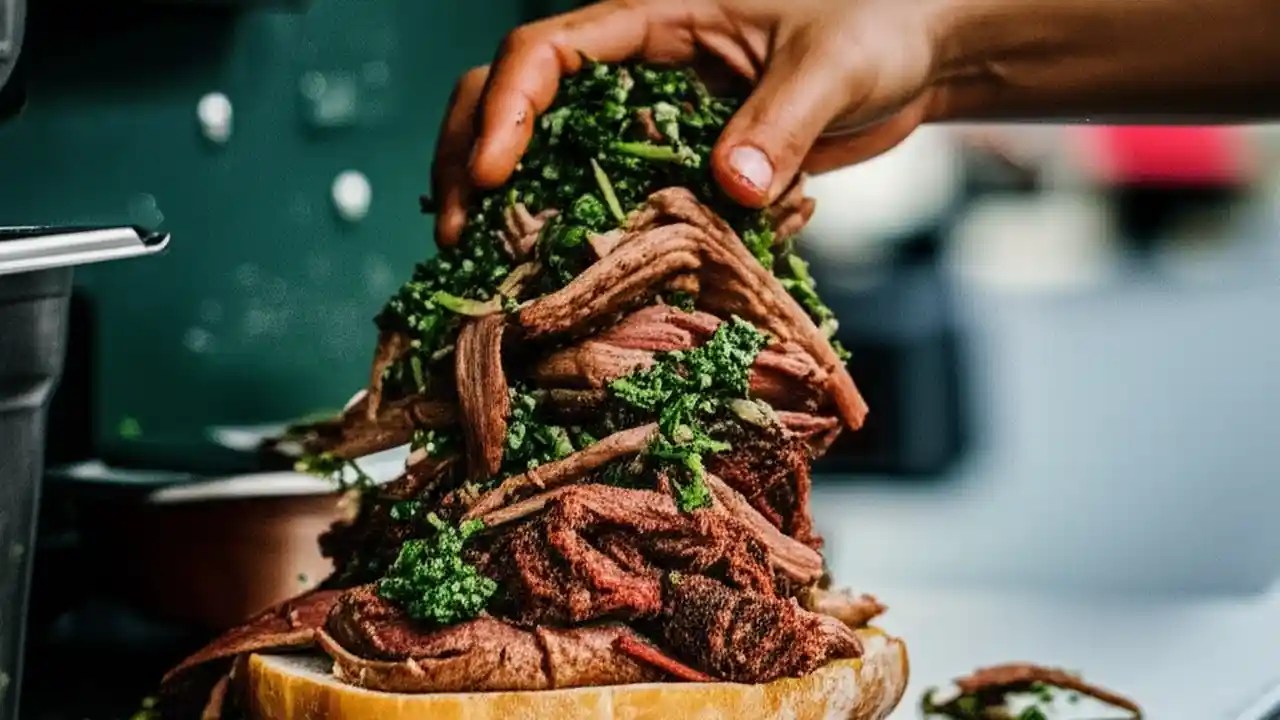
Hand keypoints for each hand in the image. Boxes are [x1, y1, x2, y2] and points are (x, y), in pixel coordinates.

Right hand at [433, 0, 948, 244]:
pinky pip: (609, 194)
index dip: (506, 108)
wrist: (914, 54)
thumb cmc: (877, 23)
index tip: (490, 173)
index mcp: (654, 19)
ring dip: (509, 204)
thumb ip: (780, 120)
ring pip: (550, 152)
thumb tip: (731, 188)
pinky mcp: (677, 164)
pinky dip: (575, 231)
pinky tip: (557, 275)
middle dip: (471, 157)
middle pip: (515, 98)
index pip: (547, 51)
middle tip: (459, 234)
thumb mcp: (830, 64)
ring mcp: (650, 119)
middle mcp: (636, 68)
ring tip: (484, 266)